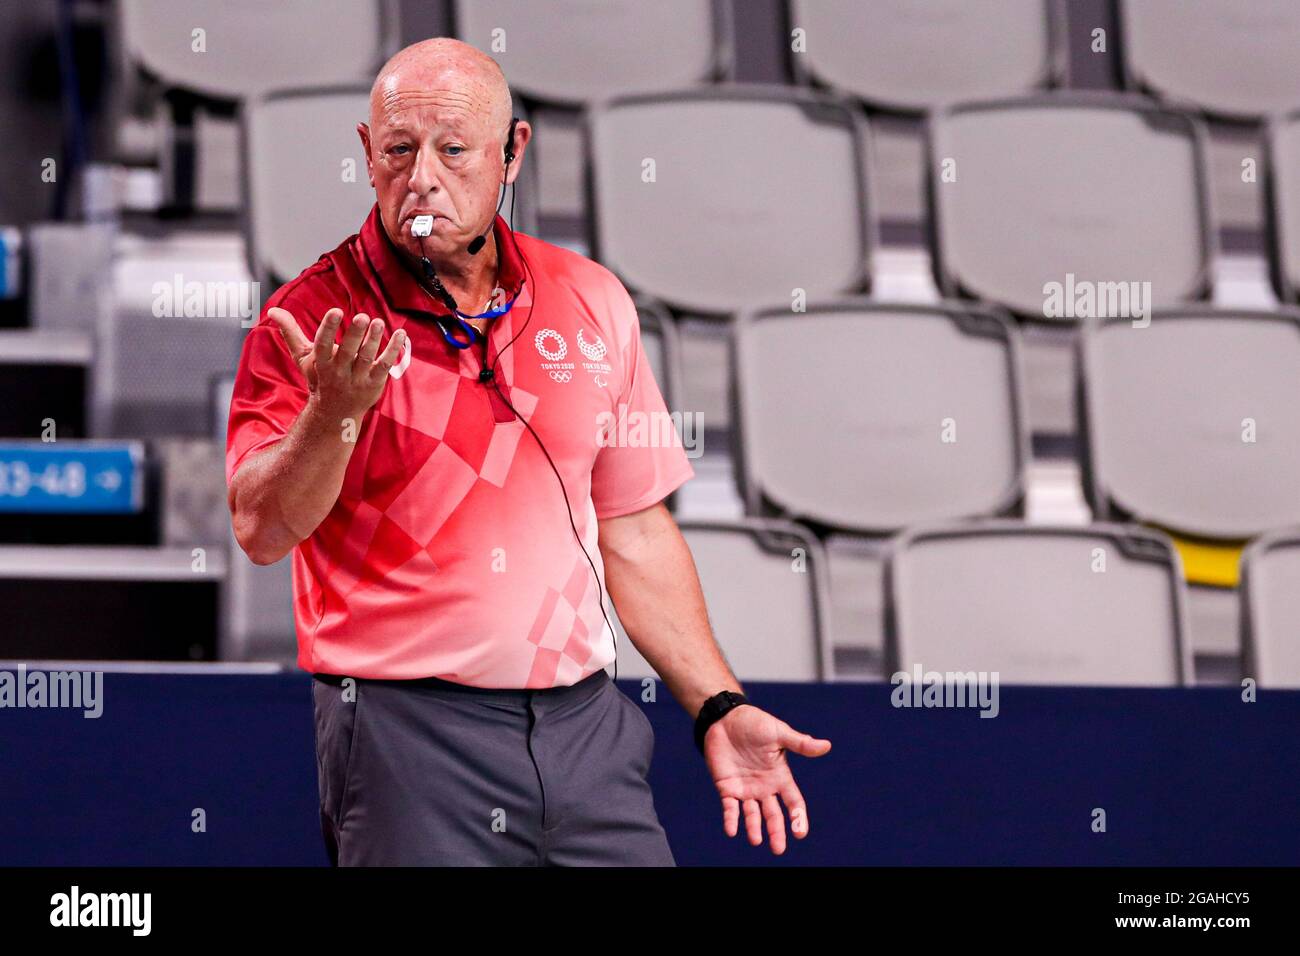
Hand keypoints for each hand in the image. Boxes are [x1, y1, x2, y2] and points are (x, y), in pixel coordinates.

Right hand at [269, 306, 405, 419]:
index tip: (335, 311)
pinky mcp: (375, 383)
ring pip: (367, 358)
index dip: (329, 328)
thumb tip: (272, 311)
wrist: (335, 412)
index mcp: (322, 363)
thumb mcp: (303, 357)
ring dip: (374, 340)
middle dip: (355, 334)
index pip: (323, 344)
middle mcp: (340, 372)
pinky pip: (385, 366)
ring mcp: (358, 379)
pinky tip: (401, 333)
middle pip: (348, 352)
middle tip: (362, 316)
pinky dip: (394, 350)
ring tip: (378, 322)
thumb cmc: (319, 377)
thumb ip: (290, 332)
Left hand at [705, 705, 830, 854]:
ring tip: (756, 840)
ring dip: (754, 828)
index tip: (800, 833)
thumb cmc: (755, 724)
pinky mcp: (726, 787)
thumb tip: (826, 746)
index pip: (793, 802)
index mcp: (780, 777)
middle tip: (778, 849)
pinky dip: (731, 819)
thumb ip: (800, 743)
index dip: (798, 817)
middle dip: (776, 832)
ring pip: (752, 815)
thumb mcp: (779, 733)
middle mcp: (764, 788)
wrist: (725, 718)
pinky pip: (729, 808)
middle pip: (773, 815)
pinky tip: (732, 830)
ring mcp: (745, 789)